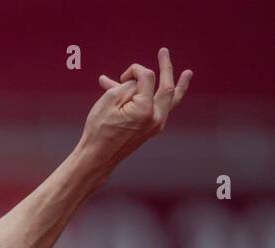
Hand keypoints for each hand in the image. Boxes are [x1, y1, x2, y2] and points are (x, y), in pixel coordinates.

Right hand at [77, 48, 191, 173]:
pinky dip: (166, 98)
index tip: (119, 76)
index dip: (134, 70)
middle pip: (167, 86)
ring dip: (179, 85)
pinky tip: (171, 92)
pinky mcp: (152, 130)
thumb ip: (127, 85)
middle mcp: (155, 117)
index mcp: (145, 109)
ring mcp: (156, 125)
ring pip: (172, 99)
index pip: (147, 77)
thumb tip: (137, 82)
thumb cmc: (98, 129)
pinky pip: (164, 109)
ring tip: (188, 73)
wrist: (96, 157)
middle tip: (164, 52)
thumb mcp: (108, 100)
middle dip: (166, 68)